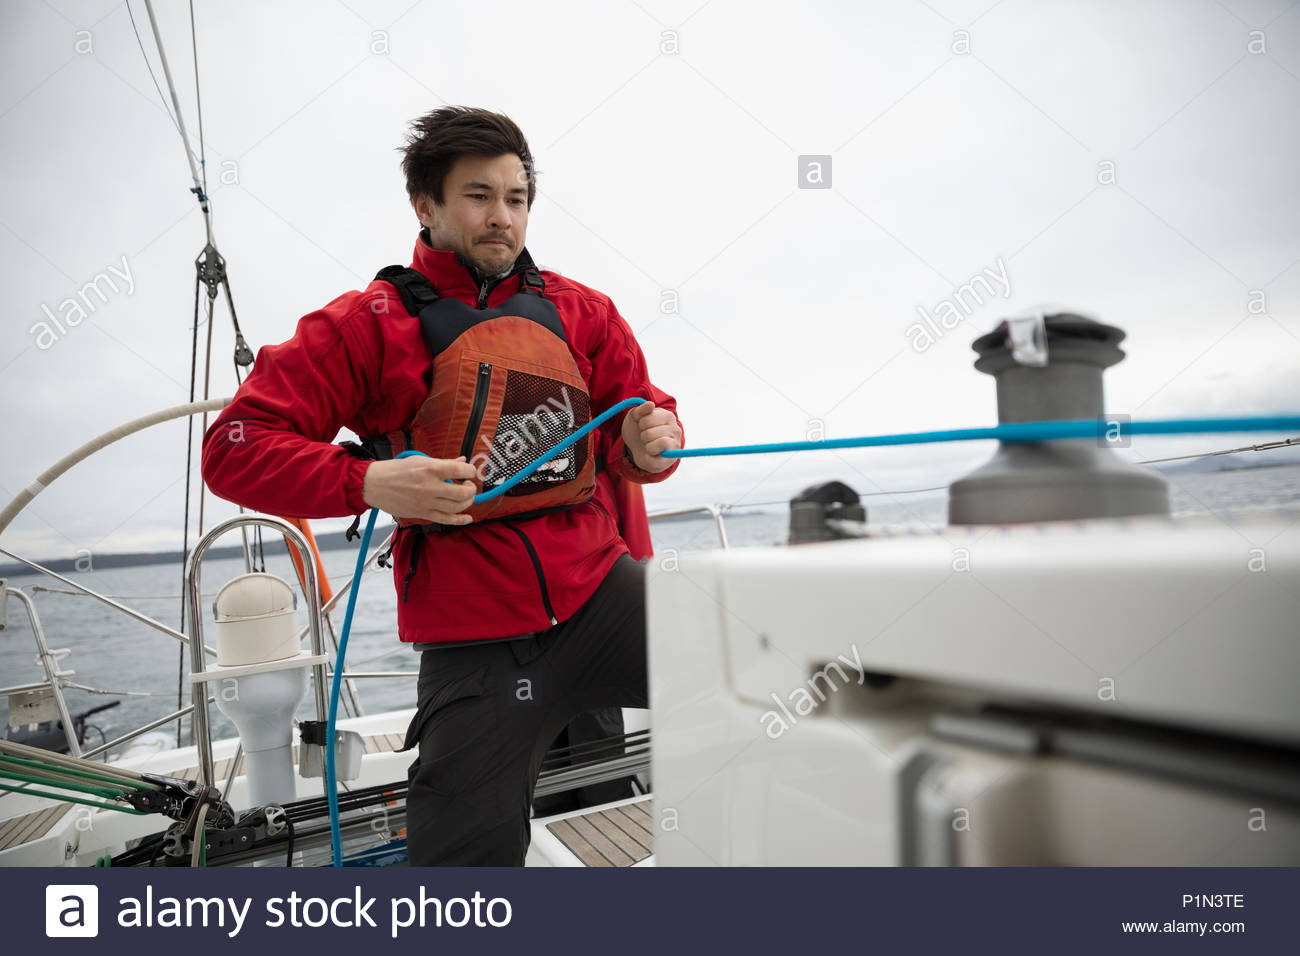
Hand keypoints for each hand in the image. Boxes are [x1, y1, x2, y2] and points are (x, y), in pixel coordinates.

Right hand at [361, 455, 477, 524]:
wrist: (375, 484)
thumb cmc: (396, 470)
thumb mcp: (420, 460)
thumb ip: (443, 463)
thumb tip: (462, 461)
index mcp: (429, 468)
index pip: (459, 470)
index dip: (470, 471)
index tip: (470, 471)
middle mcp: (429, 487)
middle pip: (462, 493)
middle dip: (471, 489)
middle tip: (468, 484)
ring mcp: (426, 503)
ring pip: (457, 507)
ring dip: (467, 502)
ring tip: (465, 496)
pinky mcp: (423, 514)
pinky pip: (447, 520)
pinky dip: (460, 520)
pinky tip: (468, 518)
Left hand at [621, 401, 680, 472]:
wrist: (635, 450)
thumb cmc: (637, 431)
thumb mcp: (633, 418)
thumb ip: (640, 410)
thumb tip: (651, 404)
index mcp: (668, 416)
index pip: (649, 418)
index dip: (641, 423)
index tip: (643, 426)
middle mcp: (675, 429)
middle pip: (651, 431)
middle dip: (643, 435)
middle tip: (646, 437)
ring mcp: (675, 444)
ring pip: (658, 441)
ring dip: (647, 444)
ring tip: (649, 444)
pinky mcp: (671, 457)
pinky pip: (661, 450)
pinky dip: (650, 451)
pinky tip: (652, 452)